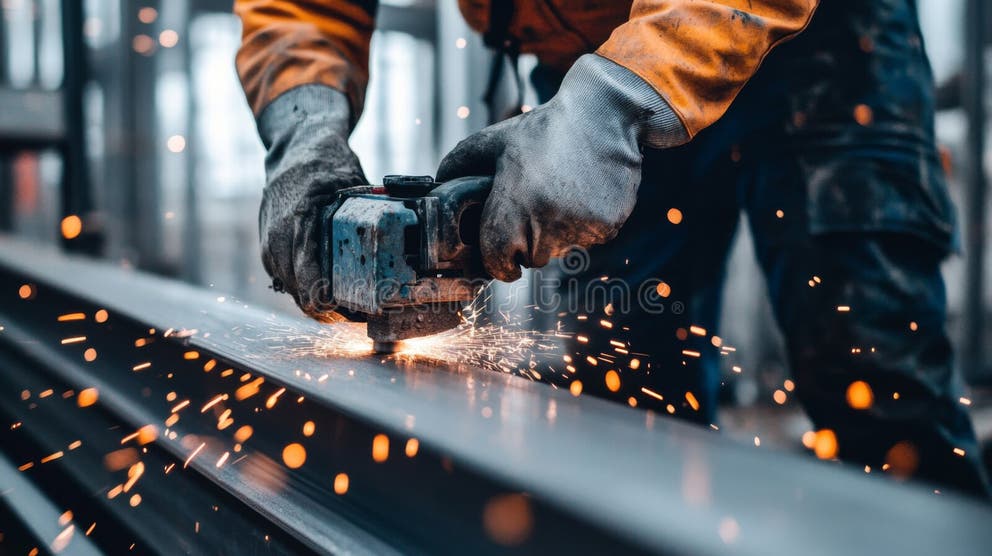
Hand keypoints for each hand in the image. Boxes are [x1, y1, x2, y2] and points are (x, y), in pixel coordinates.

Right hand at [257, 85, 365, 319]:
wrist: (293, 150)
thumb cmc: (325, 164)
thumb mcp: (351, 183)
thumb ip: (369, 211)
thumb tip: (407, 230)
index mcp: (299, 224)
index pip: (311, 283)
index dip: (338, 306)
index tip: (364, 311)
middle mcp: (278, 241)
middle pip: (304, 298)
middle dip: (336, 311)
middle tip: (366, 313)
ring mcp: (270, 249)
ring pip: (296, 295)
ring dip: (323, 305)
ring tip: (355, 307)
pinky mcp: (270, 252)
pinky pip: (290, 283)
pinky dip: (312, 291)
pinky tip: (335, 291)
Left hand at [436, 54, 686, 281]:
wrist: (603, 114)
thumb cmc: (544, 130)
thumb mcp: (491, 142)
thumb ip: (456, 167)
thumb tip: (438, 189)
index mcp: (515, 205)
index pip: (498, 262)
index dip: (497, 262)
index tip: (502, 257)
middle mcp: (548, 222)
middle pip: (531, 258)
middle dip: (528, 241)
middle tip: (535, 205)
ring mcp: (581, 226)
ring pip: (561, 250)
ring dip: (557, 233)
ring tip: (561, 192)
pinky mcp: (608, 225)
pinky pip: (589, 239)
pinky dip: (584, 224)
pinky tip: (583, 192)